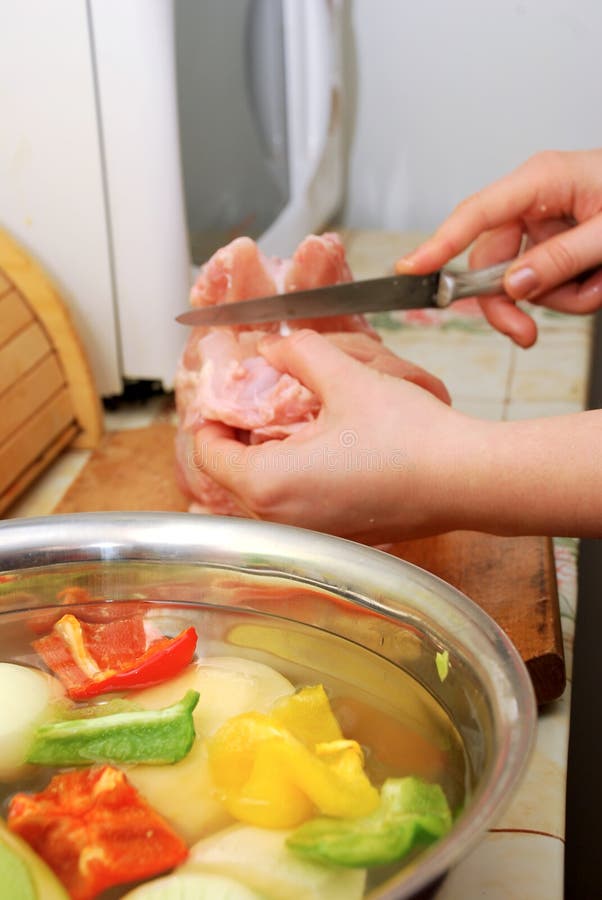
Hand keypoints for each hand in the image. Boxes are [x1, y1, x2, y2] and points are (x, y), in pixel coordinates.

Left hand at [192, 330, 466, 542]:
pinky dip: (301, 475)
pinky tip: (332, 447)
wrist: (469, 480)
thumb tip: (272, 348)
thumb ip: (298, 353)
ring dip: (273, 453)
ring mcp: (311, 536)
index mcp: (269, 485)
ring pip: (266, 490)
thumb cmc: (410, 437)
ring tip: (301, 419)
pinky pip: (298, 505)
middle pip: (235, 473)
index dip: (212, 415)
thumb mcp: (347, 377)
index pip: (208, 452)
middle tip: (265, 399)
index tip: (227, 392)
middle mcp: (282, 522)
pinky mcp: (338, 538)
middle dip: (245, 433)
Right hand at [396, 149, 601, 346]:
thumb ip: (559, 260)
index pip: (475, 215)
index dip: (438, 245)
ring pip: (521, 279)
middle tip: (525, 335)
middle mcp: (536, 200)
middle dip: (511, 302)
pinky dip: (573, 293)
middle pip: (491, 261)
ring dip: (559, 297)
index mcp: (542, 180)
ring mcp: (546, 223)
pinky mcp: (558, 242)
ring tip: (601, 283)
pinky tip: (600, 280)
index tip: (410, 271)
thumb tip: (512, 285)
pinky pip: (547, 282)